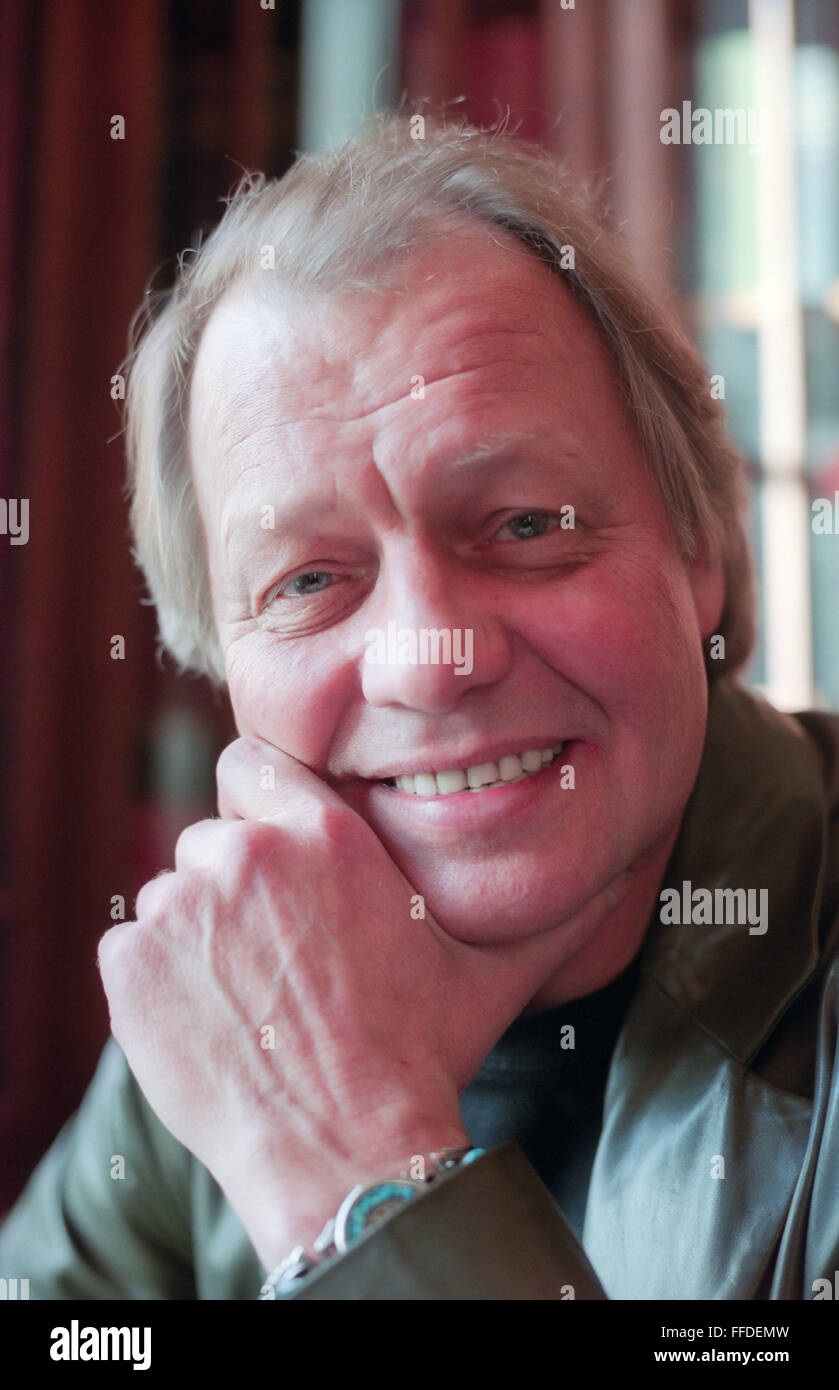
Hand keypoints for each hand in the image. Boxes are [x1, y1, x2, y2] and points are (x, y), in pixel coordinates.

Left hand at [98, 736, 631, 1266]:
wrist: (347, 1151)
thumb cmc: (421, 1053)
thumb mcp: (496, 966)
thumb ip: (557, 900)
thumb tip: (626, 865)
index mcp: (321, 834)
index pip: (251, 761)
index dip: (263, 806)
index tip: (281, 855)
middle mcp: (242, 853)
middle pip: (215, 835)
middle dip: (239, 881)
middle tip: (280, 951)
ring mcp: (179, 909)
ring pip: (176, 892)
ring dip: (203, 934)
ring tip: (253, 996)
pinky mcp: (132, 965)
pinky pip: (132, 947)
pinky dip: (160, 979)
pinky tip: (215, 1022)